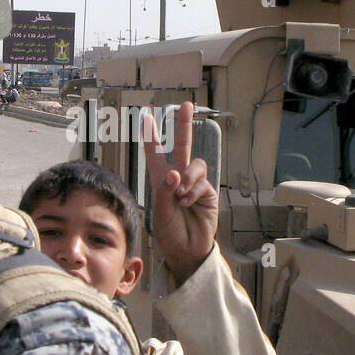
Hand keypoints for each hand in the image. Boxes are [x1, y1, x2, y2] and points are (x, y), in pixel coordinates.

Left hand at [142, 101, 217, 285]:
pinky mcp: (208, 191)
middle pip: (182, 145)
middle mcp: (178, 178)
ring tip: (180, 196)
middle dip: (184, 124)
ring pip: (195, 163)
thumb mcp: (159, 212)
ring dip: (187, 177)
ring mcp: (194, 184)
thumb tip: (175, 172)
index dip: (152, 136)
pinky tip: (187, 202)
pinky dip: (193, 191)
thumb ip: (164, 191)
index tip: (147, 117)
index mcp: (161, 180)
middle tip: (186, 104)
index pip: (156, 154)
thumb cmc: (170, 233)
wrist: (187, 250)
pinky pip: (201, 181)